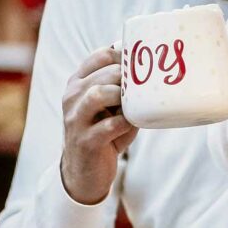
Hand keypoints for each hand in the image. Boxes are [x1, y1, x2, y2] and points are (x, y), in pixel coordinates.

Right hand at [60, 45, 137, 204]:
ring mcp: (76, 119)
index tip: (140, 70)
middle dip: (128, 79)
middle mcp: (72, 97)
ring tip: (132, 106)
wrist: (86, 172)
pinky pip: (110, 126)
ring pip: (99, 94)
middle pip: (105, 72)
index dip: (126, 58)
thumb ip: (123, 87)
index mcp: (78, 82)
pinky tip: (130, 125)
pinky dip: (126, 123)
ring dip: (122, 97)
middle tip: (142, 90)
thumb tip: (155, 67)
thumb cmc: (104, 131)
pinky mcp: (85, 141)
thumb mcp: (110, 105)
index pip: (101, 55)